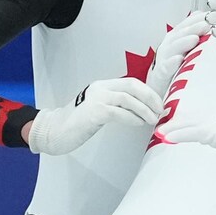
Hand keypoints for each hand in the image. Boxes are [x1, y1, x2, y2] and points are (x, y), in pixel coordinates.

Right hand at [28, 77, 163, 154]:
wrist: (55, 131)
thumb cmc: (80, 122)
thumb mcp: (101, 108)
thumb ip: (118, 105)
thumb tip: (143, 110)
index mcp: (104, 85)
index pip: (132, 82)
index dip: (149, 92)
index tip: (159, 104)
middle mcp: (101, 88)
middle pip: (133, 86)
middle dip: (150, 98)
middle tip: (160, 111)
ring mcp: (96, 99)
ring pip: (127, 98)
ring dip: (144, 109)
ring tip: (152, 119)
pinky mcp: (93, 112)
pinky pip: (117, 112)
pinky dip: (131, 118)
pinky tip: (138, 123)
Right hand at [146, 11, 209, 93]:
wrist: (158, 88)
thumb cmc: (175, 67)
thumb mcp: (185, 48)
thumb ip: (193, 33)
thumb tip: (203, 18)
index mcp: (175, 38)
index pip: (186, 25)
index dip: (196, 19)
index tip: (209, 15)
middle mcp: (168, 46)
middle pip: (180, 34)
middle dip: (193, 28)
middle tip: (206, 24)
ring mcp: (163, 60)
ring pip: (172, 49)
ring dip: (183, 43)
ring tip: (194, 39)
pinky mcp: (159, 76)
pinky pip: (165, 69)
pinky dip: (171, 63)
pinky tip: (179, 60)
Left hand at [160, 111, 215, 157]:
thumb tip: (207, 138)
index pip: (195, 115)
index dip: (182, 119)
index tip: (171, 122)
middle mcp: (213, 116)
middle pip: (188, 118)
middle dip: (173, 122)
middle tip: (160, 127)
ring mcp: (212, 123)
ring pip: (186, 124)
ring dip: (171, 128)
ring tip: (159, 132)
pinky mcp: (213, 132)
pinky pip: (190, 133)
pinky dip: (177, 135)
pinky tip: (167, 138)